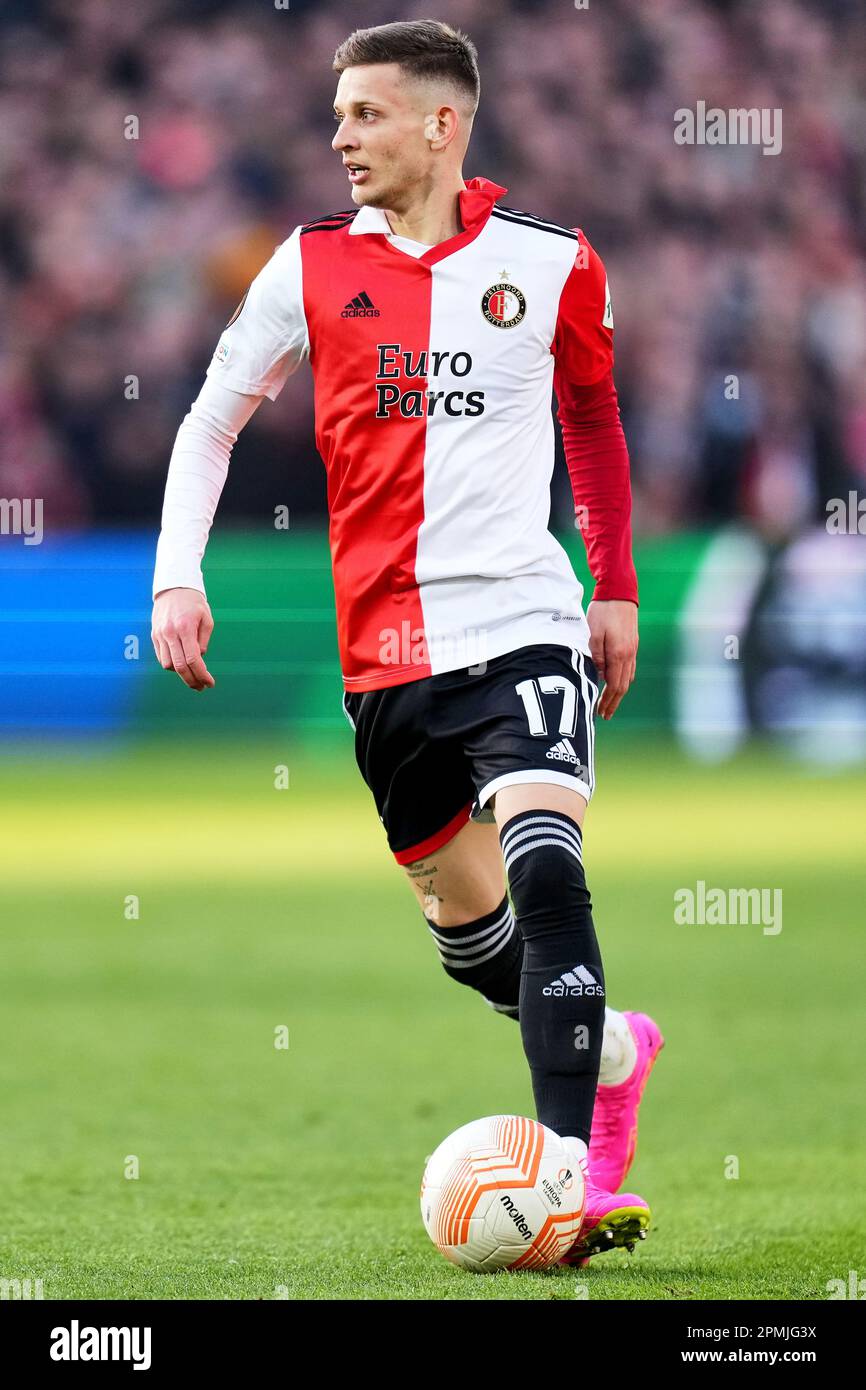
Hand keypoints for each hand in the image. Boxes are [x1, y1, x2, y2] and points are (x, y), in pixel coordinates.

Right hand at [151, 587, 214, 690]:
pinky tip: (181, 665)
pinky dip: (171, 665)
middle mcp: (170, 633)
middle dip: (191, 680)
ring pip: (168, 665)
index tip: (210, 683)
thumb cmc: (194, 604)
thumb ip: (204, 640)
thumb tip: (199, 658)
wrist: (173, 588)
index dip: (202, 675)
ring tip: (192, 674)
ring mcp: (160, 635)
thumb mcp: (206, 619)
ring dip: (180, 673)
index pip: (193, 660)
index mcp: (185, 628)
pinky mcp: (154, 635)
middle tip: (201, 687)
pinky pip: (161, 657)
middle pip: (179, 667)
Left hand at [586, 599, 637, 719]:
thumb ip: (596, 656)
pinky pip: (629, 669)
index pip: (615, 685)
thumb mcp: (593, 634)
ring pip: (627, 678)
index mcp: (619, 654)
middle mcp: (629, 655)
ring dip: (618, 693)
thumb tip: (600, 676)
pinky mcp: (632, 645)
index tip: (600, 712)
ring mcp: (632, 650)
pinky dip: (622, 680)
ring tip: (609, 703)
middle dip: (613, 702)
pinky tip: (615, 684)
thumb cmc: (603, 612)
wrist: (619, 593)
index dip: (608, 701)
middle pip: (623, 686)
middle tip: (604, 715)